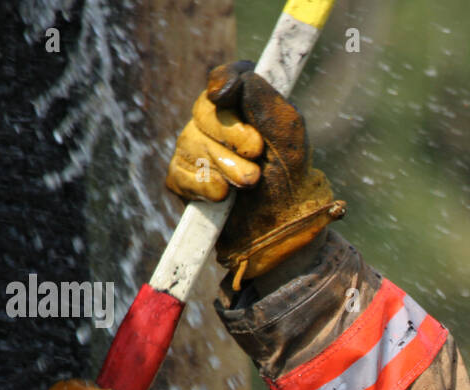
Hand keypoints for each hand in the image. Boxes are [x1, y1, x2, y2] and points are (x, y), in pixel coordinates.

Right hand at [166, 60, 345, 289]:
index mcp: (245, 108)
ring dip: (225, 165)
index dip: (223, 82)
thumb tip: (235, 77)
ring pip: (190, 142)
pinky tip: (222, 196)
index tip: (224, 96)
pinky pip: (179, 173)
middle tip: (257, 155)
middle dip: (231, 134)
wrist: (282, 232)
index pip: (224, 79)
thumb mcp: (289, 135)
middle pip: (204, 111)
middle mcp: (216, 126)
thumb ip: (265, 99)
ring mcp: (196, 153)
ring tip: (249, 184)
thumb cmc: (290, 182)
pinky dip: (202, 184)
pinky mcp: (183, 181)